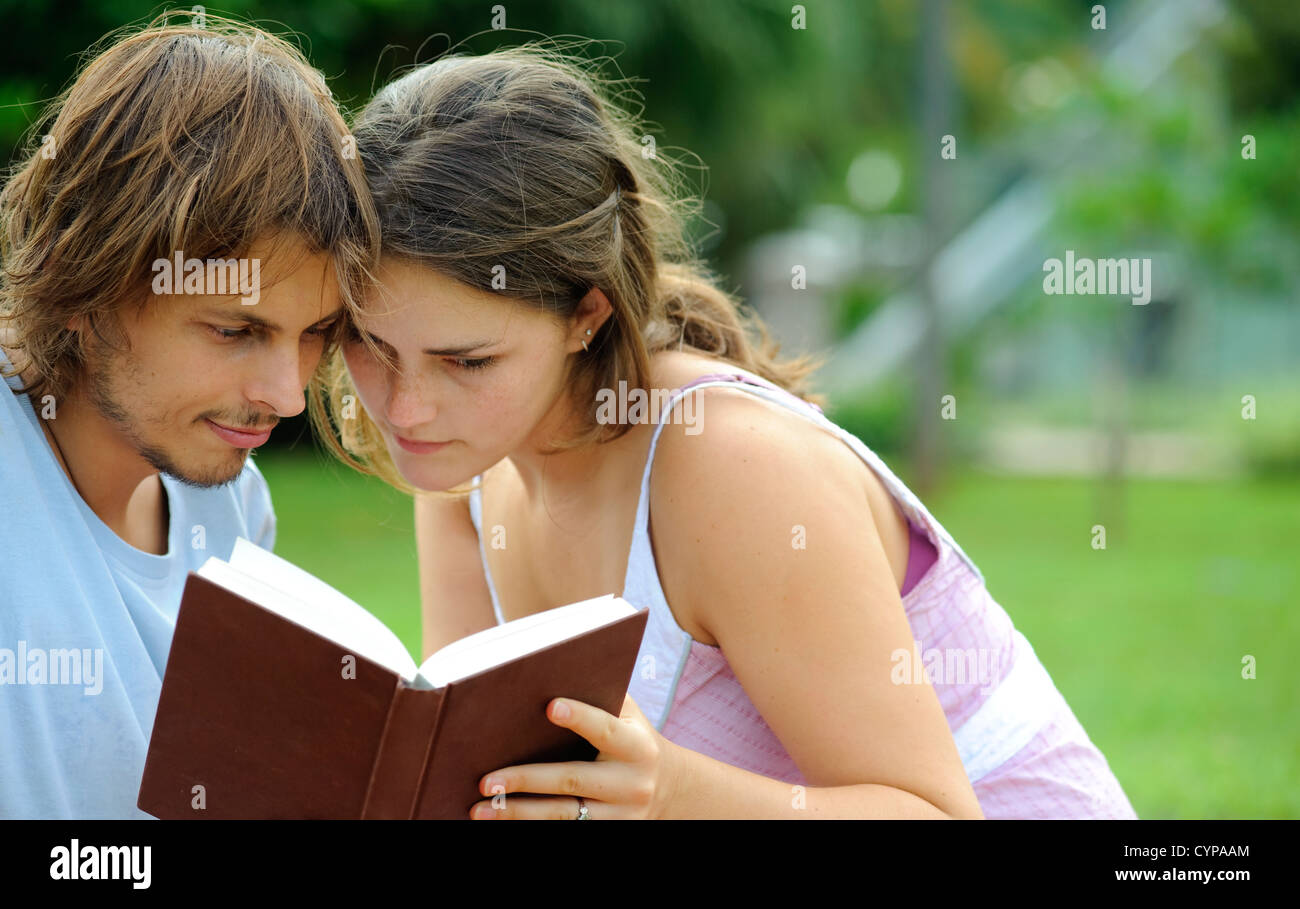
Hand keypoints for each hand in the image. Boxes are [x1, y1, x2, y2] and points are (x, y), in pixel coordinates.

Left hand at [469, 694, 681, 819]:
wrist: (671, 790)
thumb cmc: (634, 739)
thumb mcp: (630, 716)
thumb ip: (601, 696)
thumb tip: (552, 672)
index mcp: (635, 746)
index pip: (605, 729)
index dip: (580, 717)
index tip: (549, 707)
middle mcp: (629, 784)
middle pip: (571, 780)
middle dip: (525, 780)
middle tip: (486, 780)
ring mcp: (618, 815)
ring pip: (562, 815)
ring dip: (517, 813)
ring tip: (480, 809)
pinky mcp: (608, 832)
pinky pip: (565, 830)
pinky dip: (530, 826)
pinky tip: (501, 820)